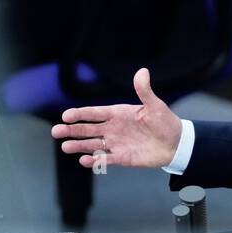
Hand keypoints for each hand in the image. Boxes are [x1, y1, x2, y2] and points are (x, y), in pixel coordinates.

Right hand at [52, 67, 182, 168]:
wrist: (176, 144)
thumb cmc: (165, 122)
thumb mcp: (155, 105)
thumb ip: (144, 91)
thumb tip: (142, 71)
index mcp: (117, 113)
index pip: (94, 113)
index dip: (80, 114)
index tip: (66, 116)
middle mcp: (113, 128)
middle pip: (87, 129)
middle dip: (71, 130)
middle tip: (55, 131)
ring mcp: (116, 144)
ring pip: (92, 145)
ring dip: (78, 146)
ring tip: (65, 147)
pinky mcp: (122, 158)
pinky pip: (105, 160)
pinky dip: (94, 161)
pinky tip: (84, 161)